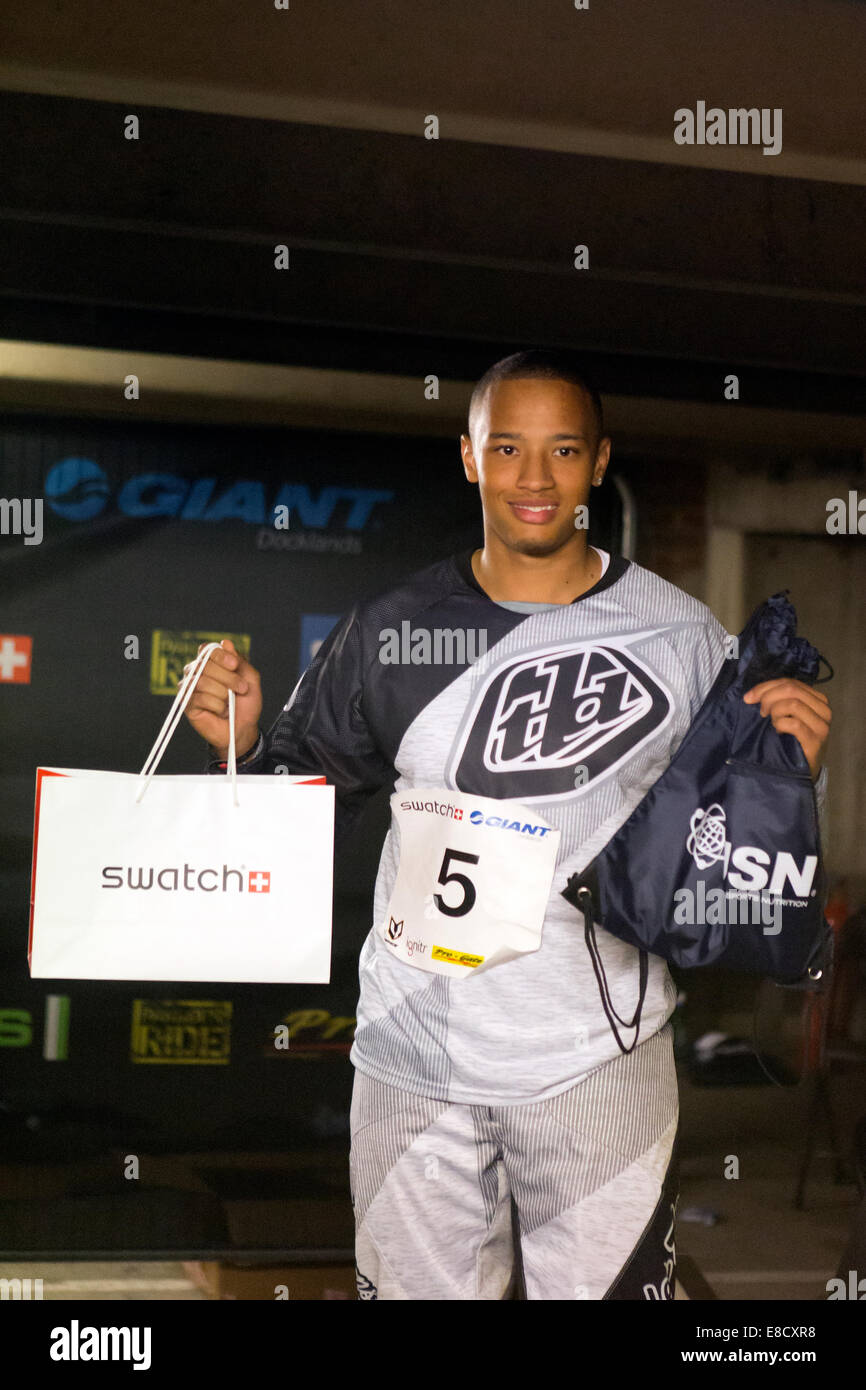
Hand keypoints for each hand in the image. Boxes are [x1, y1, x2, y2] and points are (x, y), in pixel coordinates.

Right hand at [181, 639, 262, 758]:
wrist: (243, 729)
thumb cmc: (245, 704)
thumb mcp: (250, 679)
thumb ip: (240, 661)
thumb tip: (225, 643)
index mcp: (211, 663)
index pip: (207, 649)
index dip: (220, 655)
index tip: (234, 665)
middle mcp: (197, 672)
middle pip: (204, 664)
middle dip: (227, 677)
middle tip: (241, 688)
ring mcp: (190, 688)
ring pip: (202, 681)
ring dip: (223, 692)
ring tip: (230, 702)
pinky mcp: (186, 704)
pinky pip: (199, 698)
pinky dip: (216, 705)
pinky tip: (220, 710)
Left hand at [742, 678, 830, 780]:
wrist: (802, 770)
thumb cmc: (791, 740)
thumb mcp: (785, 715)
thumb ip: (775, 700)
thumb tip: (750, 696)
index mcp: (816, 699)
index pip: (790, 682)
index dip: (766, 686)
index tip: (748, 698)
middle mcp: (823, 709)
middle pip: (791, 689)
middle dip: (768, 697)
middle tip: (761, 712)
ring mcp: (821, 725)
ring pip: (793, 704)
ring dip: (775, 712)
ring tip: (773, 724)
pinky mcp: (816, 740)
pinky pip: (794, 724)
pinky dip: (781, 725)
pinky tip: (779, 732)